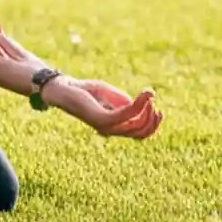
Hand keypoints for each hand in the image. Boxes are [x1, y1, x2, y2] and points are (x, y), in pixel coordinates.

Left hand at [41, 77, 162, 138]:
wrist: (62, 88)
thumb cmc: (85, 90)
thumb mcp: (110, 95)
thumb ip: (125, 102)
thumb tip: (142, 107)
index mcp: (113, 126)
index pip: (139, 134)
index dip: (153, 124)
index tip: (158, 109)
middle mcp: (110, 130)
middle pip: (141, 133)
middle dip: (153, 119)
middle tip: (154, 102)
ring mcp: (106, 126)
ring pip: (136, 126)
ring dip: (147, 110)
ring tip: (149, 94)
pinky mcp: (101, 118)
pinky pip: (126, 114)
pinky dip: (139, 104)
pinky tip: (145, 94)